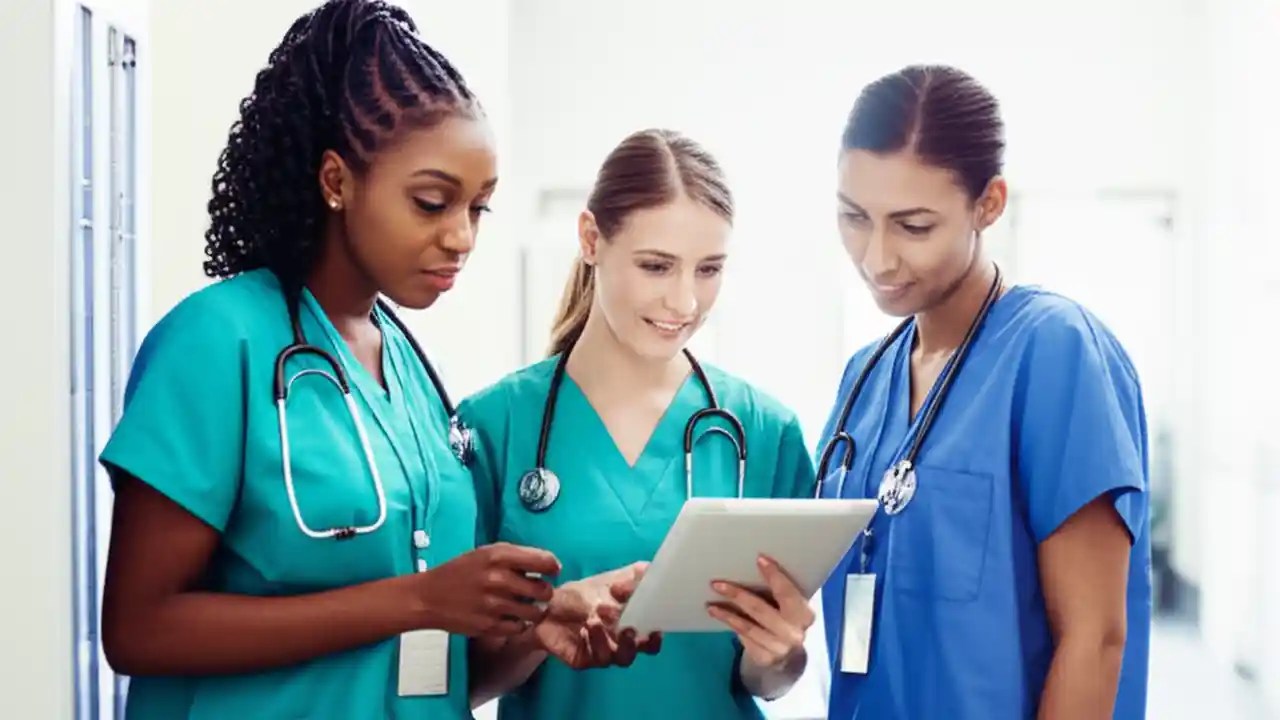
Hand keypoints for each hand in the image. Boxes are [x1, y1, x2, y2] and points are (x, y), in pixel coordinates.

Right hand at [415, 542, 560, 637]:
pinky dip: (519, 624)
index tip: (551, 571)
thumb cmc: (460, 572)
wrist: (428, 597)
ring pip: (535, 612)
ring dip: (534, 610)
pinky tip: (511, 617)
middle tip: (537, 592)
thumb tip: (547, 564)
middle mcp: (499, 580)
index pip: (545, 561)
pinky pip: (520, 628)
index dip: (552, 567)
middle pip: (544, 590)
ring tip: (525, 606)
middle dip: (544, 592)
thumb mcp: (485, 553)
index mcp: (499, 556)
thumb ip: (515, 556)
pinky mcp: (489, 626)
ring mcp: (494, 605)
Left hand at [534, 561, 662, 669]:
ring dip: (610, 640)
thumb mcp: (613, 579)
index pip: (652, 640)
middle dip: (634, 643)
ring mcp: (603, 654)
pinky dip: (594, 642)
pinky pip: (594, 659)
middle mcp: (621, 645)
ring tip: (596, 620)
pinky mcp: (583, 659)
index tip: (653, 627)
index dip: (655, 637)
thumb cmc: (587, 594)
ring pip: (618, 659)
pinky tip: (587, 627)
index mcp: (632, 626)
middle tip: (626, 627)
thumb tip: (650, 573)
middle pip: (636, 653)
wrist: (548, 604)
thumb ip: (636, 576)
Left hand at [707, 555, 813, 670]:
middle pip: (761, 610)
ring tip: (711, 604)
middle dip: (738, 595)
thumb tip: (755, 564)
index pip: (788, 593)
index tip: (760, 558)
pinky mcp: (765, 659)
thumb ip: (781, 592)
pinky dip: (731, 625)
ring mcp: (779, 649)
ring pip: (748, 627)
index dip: (775, 576)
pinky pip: (744, 639)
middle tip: (716, 584)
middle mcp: (793, 633)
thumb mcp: (791, 607)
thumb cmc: (787, 619)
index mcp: (804, 614)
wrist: (790, 656)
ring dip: (726, 614)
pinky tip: (719, 615)